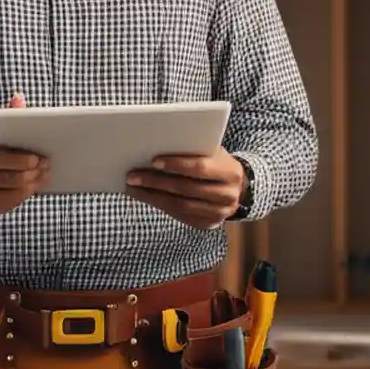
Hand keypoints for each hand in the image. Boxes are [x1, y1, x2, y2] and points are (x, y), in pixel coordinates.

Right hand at [0, 93, 49, 214]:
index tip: (37, 158)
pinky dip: (19, 198)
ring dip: (28, 186)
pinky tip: (31, 189)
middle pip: (2, 176)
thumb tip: (18, 97)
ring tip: (43, 177)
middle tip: (46, 168)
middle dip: (28, 174)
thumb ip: (7, 117)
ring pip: (5, 191)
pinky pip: (3, 205)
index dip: (18, 160)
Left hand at [125, 148, 246, 228]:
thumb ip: (193, 150)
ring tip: (132, 188)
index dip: (176, 164)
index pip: (200, 168)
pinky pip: (180, 216)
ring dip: (152, 197)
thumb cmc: (217, 163)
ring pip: (180, 206)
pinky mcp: (208, 223)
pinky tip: (145, 197)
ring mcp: (219, 213)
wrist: (237, 187)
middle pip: (186, 189)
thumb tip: (157, 144)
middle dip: (156, 182)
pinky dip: (160, 206)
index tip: (153, 161)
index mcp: (230, 172)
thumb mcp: (212, 152)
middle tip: (132, 176)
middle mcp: (228, 195)